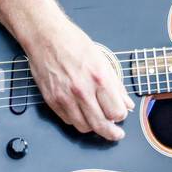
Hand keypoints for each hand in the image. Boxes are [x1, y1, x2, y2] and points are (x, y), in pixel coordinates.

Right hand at [24, 14, 134, 139]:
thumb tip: (126, 103)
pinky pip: (68, 121)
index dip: (121, 116)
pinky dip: (77, 121)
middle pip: (101, 125)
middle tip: (116, 134)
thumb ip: (116, 85)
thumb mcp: (102, 60)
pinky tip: (82, 113)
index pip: (116, 112)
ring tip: (98, 121)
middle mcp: (82, 91)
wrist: (46, 37)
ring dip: (93, 127)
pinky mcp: (52, 101)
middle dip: (112, 133)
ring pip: (84, 127)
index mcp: (99, 78)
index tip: (121, 115)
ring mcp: (65, 98)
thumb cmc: (73, 43)